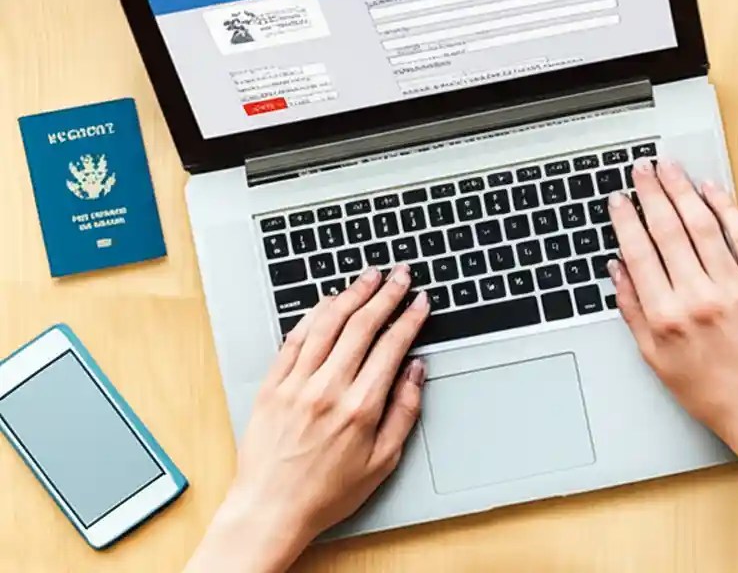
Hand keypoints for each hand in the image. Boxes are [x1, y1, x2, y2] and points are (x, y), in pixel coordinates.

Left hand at [186, 264, 428, 572]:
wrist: (270, 509)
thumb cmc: (327, 493)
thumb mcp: (382, 461)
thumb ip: (404, 411)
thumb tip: (416, 372)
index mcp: (360, 407)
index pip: (391, 346)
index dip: (410, 318)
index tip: (420, 301)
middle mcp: (327, 389)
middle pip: (361, 324)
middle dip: (385, 294)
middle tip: (399, 275)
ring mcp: (295, 384)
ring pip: (327, 323)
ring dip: (351, 294)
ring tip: (367, 277)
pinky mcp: (272, 385)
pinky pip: (294, 338)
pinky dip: (313, 314)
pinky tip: (327, 303)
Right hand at [609, 161, 737, 571]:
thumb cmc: (708, 390)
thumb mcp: (655, 359)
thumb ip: (633, 312)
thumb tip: (618, 271)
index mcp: (665, 316)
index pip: (639, 253)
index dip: (625, 220)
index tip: (618, 200)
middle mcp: (697, 297)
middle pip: (668, 231)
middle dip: (651, 194)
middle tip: (641, 170)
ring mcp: (732, 289)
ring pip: (702, 226)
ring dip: (683, 191)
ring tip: (670, 169)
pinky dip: (726, 211)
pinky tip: (712, 192)